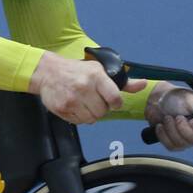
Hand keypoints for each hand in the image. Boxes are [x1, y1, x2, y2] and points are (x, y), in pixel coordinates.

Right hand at [29, 52, 147, 124]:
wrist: (48, 72)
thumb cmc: (77, 71)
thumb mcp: (100, 71)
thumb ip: (123, 82)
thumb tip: (143, 84)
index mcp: (96, 76)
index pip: (115, 98)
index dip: (115, 103)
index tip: (111, 100)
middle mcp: (84, 87)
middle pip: (103, 111)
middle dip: (101, 108)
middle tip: (94, 99)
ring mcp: (72, 99)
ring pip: (91, 119)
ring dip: (91, 114)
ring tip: (84, 103)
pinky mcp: (62, 109)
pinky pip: (79, 122)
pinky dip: (79, 117)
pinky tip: (75, 106)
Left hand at [144, 82, 192, 150]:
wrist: (159, 103)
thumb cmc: (177, 99)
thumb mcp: (188, 99)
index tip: (191, 120)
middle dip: (181, 127)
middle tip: (177, 116)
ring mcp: (189, 140)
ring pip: (182, 144)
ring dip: (171, 129)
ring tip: (167, 117)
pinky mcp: (177, 145)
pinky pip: (171, 146)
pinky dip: (163, 135)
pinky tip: (161, 126)